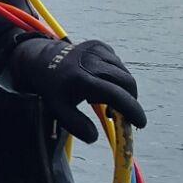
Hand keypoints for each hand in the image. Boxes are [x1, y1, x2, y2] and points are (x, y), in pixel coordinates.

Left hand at [6, 35, 145, 143]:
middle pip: (127, 83)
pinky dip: (114, 77)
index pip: (116, 94)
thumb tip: (95, 137)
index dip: (132, 110)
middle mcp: (91, 61)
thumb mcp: (58, 110)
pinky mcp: (99, 45)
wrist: (42, 61)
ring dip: (121, 89)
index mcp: (81, 79)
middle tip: (116, 114)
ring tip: (102, 98)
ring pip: (124, 74)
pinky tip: (99, 82)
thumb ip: (76, 126)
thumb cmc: (53, 89)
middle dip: (129, 100)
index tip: (140, 123)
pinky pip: (117, 65)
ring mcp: (96, 50)